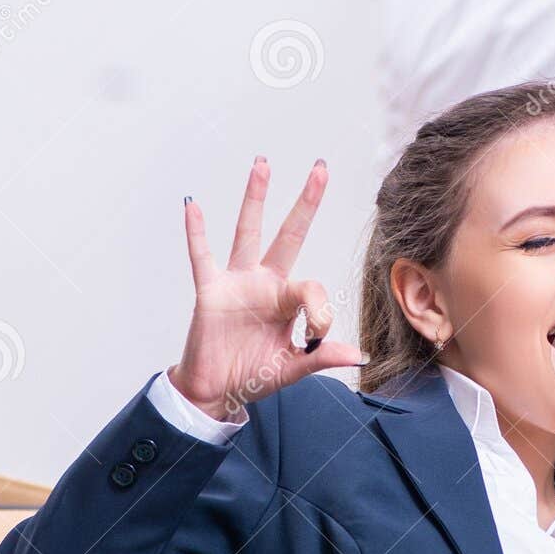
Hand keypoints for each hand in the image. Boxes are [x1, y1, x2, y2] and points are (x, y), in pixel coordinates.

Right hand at [168, 158, 364, 421]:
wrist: (216, 390)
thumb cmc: (254, 375)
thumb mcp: (292, 368)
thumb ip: (321, 357)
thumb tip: (360, 356)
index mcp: (289, 300)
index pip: (313, 288)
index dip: (321, 311)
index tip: (316, 334)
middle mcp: (265, 283)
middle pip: (289, 234)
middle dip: (306, 203)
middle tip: (320, 168)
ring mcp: (237, 282)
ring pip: (248, 232)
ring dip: (256, 198)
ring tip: (263, 164)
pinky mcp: (210, 291)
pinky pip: (202, 256)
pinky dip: (196, 233)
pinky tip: (193, 206)